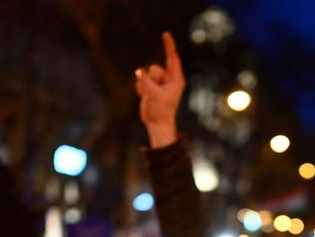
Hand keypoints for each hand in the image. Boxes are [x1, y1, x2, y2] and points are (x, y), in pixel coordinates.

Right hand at [136, 32, 184, 148]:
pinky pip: (141, 80)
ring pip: (147, 73)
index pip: (173, 58)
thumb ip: (146, 81)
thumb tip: (139, 71)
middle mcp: (169, 79)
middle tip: (155, 91)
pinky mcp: (151, 87)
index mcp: (176, 79)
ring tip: (149, 96)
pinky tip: (145, 97)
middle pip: (155, 68)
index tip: (166, 34)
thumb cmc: (160, 111)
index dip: (169, 46)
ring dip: (145, 84)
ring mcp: (159, 83)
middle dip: (151, 78)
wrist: (156, 124)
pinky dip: (141, 88)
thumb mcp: (154, 95)